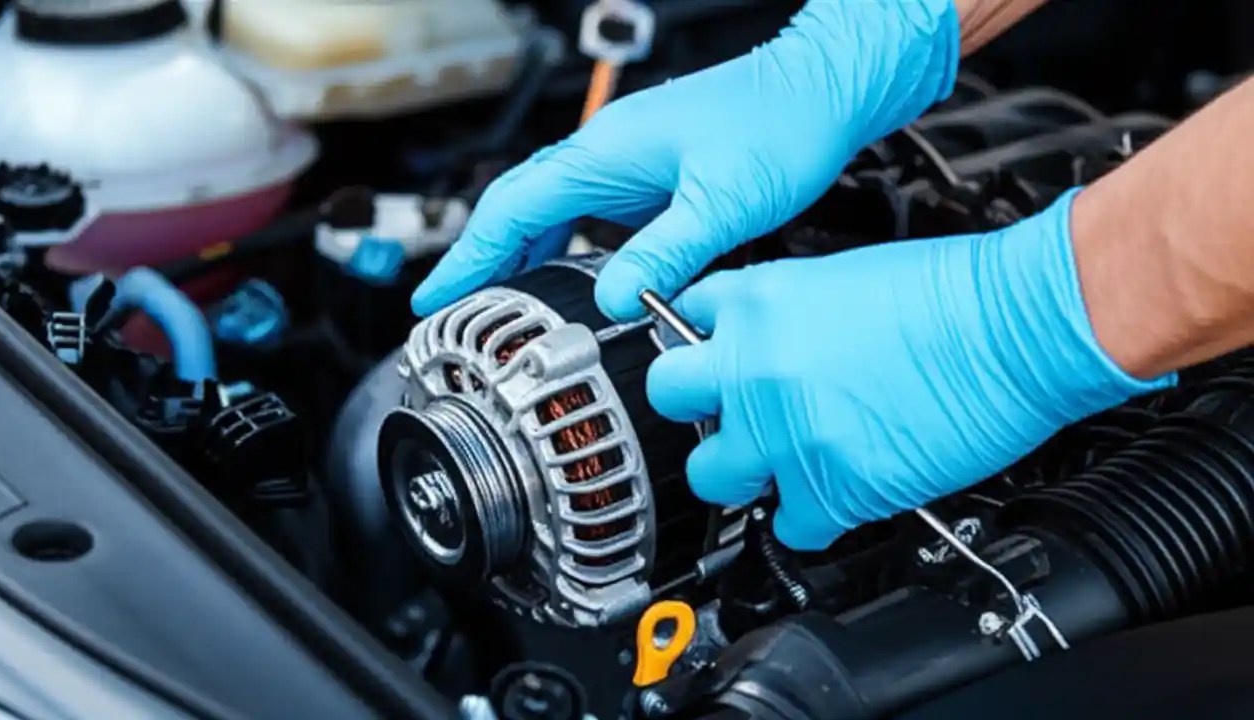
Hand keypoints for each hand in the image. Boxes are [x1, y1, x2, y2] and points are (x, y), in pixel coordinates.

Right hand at [413, 0, 960, 319]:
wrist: (823, 89)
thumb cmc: (780, 126)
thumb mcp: (724, 201)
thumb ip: (667, 253)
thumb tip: (616, 300)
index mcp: (605, 154)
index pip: (512, 209)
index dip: (469, 257)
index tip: (433, 296)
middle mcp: (605, 154)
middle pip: (518, 210)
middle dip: (480, 261)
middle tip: (451, 310)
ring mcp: (625, 163)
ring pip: (550, 213)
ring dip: (518, 256)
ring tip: (497, 304)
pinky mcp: (650, 174)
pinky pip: (586, 215)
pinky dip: (562, 248)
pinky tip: (568, 277)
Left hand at [645, 191, 1173, 549]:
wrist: (1016, 328)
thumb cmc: (955, 294)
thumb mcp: (841, 275)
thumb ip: (784, 312)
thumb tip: (765, 339)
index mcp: (759, 301)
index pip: (680, 320)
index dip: (699, 344)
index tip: (713, 361)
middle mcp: (754, 364)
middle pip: (668, 396)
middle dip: (699, 408)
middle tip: (736, 415)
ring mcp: (784, 430)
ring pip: (713, 475)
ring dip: (745, 474)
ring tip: (782, 465)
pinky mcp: (828, 487)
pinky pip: (789, 525)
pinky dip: (810, 518)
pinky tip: (835, 495)